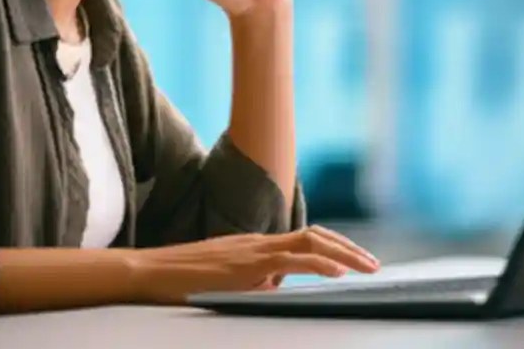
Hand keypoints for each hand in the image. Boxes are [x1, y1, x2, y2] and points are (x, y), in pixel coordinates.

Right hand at [129, 225, 380, 303]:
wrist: (150, 272)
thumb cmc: (183, 281)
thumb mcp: (228, 281)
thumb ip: (256, 281)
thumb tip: (279, 288)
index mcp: (257, 245)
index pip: (306, 239)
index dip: (336, 248)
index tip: (358, 261)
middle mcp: (259, 242)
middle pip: (316, 235)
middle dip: (349, 248)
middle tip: (374, 265)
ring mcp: (252, 250)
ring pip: (310, 242)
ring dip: (344, 254)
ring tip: (367, 268)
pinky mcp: (245, 265)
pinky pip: (290, 260)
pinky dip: (319, 265)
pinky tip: (337, 275)